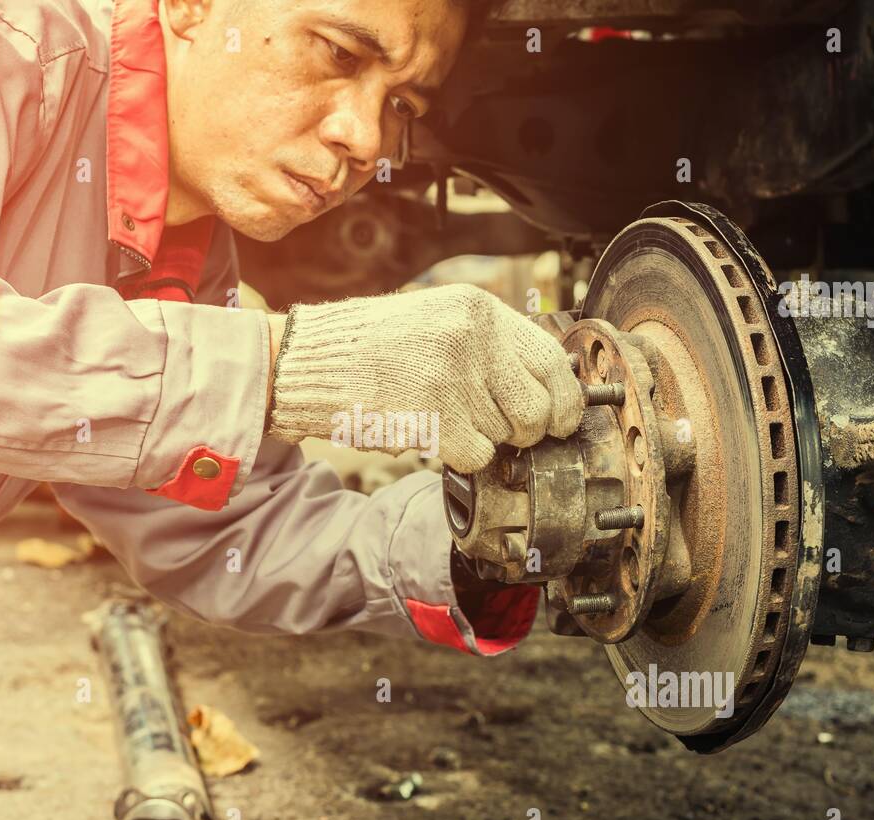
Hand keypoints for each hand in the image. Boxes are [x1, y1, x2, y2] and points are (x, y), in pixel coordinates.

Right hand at [265, 284, 582, 472]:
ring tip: (445, 417)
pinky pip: (477, 456)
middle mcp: (472, 339)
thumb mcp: (438, 318)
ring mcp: (454, 380)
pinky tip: (431, 433)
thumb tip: (546, 386)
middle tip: (497, 428)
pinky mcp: (436, 420)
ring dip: (482, 438)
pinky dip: (460, 456)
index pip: (551, 360)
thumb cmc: (371, 345)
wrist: (308, 363)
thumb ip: (490, 343)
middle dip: (525, 429)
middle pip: (536, 407)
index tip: (562, 419)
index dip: (565, 399)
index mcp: (478, 309)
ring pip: (505, 435)